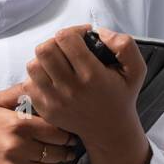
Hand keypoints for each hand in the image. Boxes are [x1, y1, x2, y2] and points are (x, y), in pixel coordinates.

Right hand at [0, 82, 77, 163]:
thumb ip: (18, 92)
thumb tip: (39, 81)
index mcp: (17, 124)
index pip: (57, 132)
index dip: (64, 134)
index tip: (65, 135)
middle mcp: (16, 148)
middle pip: (57, 153)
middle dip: (61, 150)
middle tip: (60, 148)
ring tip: (44, 159)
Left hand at [23, 24, 146, 148]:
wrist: (110, 130)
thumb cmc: (121, 96)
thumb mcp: (136, 69)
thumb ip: (124, 44)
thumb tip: (98, 32)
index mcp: (92, 75)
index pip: (66, 38)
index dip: (74, 32)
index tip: (82, 39)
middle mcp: (71, 88)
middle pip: (44, 49)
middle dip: (56, 44)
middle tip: (68, 50)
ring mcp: (55, 101)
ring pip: (33, 65)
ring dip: (44, 60)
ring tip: (58, 64)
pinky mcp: (45, 110)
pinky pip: (28, 84)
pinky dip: (38, 78)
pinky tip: (52, 79)